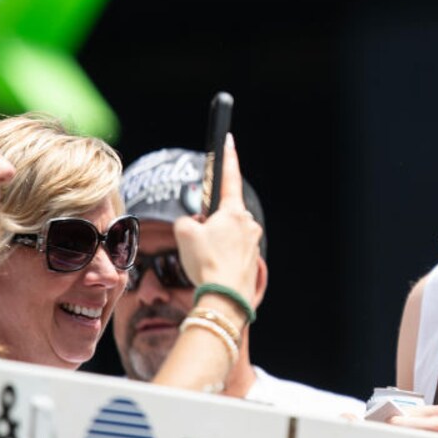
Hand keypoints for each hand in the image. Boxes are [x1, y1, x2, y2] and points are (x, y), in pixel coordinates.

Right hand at [173, 134, 260, 311]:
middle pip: (223, 215)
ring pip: (225, 236)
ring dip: (213, 243)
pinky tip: (212, 270)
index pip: (229, 178)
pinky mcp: (252, 260)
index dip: (228, 158)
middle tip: (197, 243)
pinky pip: (230, 253)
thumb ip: (187, 221)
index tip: (229, 140)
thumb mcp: (185, 234)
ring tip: (203, 261)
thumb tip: (195, 225)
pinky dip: (219, 258)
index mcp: (233, 212)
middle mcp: (248, 224)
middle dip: (208, 224)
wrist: (224, 297)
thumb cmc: (206, 263)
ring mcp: (252, 243)